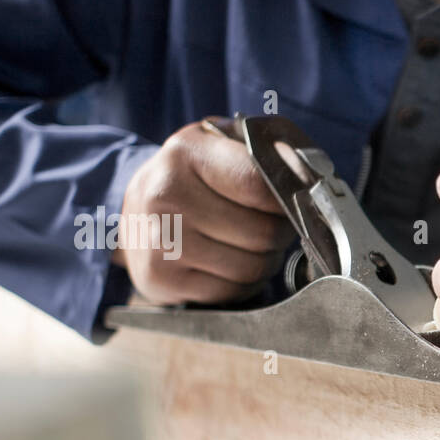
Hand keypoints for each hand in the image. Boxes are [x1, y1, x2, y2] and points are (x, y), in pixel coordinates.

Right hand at [116, 119, 292, 303]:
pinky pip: (231, 291)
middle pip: (262, 233)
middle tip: (268, 226)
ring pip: (251, 267)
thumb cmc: (191, 179)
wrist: (131, 212)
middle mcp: (166, 195)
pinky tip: (227, 265)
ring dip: (263, 261)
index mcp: (186, 153)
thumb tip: (308, 173)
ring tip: (247, 245)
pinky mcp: (160, 279)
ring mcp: (160, 241)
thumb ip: (267, 152)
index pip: (261, 184)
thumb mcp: (221, 147)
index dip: (289, 199)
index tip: (294, 202)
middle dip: (278, 234)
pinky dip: (241, 284)